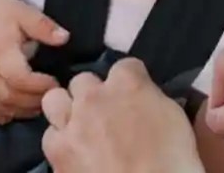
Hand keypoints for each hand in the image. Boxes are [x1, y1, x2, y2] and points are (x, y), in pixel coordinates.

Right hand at [0, 0, 68, 123]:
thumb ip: (44, 27)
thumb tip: (64, 38)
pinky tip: (14, 111)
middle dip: (34, 101)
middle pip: (10, 98)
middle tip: (52, 95)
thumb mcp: (23, 12)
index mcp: (1, 53)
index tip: (55, 82)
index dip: (40, 86)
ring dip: (21, 110)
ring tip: (38, 103)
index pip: (20, 80)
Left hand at [41, 58, 204, 172]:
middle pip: (84, 80)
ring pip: (54, 99)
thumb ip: (151, 99)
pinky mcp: (57, 150)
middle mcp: (95, 96)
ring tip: (78, 125)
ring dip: (66, 109)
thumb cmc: (171, 158)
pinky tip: (73, 152)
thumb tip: (144, 99)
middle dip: (93, 93)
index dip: (131, 81)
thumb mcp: (173, 117)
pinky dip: (60, 141)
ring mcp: (72, 122)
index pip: (125, 65)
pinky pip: (49, 135)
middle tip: (105, 112)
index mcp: (128, 83)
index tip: (135, 95)